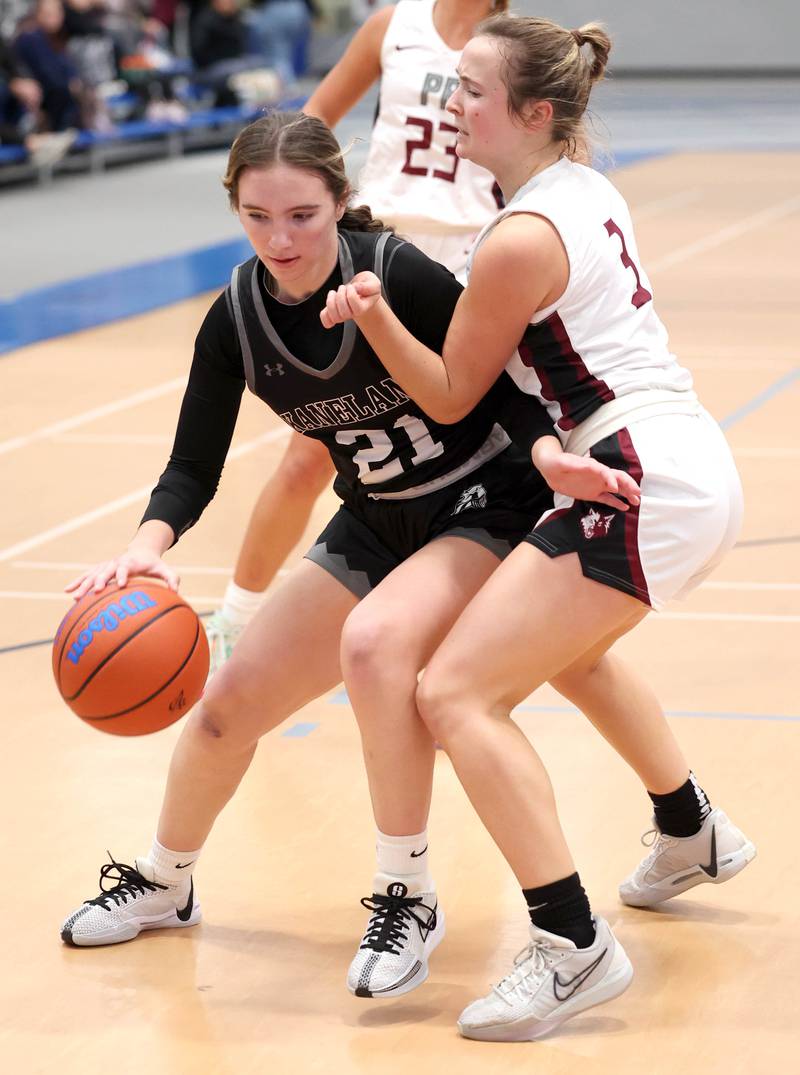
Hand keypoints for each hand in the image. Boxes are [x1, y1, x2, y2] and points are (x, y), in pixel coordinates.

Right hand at [65, 548, 179, 600]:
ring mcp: (106, 566)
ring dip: (83, 585)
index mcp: (130, 563)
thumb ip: (172, 579)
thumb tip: (177, 592)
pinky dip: (77, 582)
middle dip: (99, 580)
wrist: (141, 551)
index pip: (125, 568)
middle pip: (105, 571)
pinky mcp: (100, 569)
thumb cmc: (154, 564)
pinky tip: (67, 591)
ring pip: (92, 574)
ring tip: (74, 596)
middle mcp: (115, 563)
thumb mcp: (165, 569)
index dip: (122, 575)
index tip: (121, 584)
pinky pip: (86, 576)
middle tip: (94, 591)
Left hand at [320, 271, 381, 327]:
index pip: (357, 308)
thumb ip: (370, 286)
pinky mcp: (333, 312)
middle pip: (345, 313)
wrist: (360, 289)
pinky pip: (325, 319)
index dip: (352, 294)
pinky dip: (324, 312)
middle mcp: (353, 314)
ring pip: (334, 317)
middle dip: (341, 296)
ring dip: (331, 301)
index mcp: (363, 308)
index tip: (353, 286)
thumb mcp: (373, 282)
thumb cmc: (367, 286)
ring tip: (334, 292)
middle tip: (344, 288)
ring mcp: (342, 315)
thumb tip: (357, 288)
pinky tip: (330, 300)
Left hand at [535, 447, 640, 510]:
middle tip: (637, 493)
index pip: (606, 472)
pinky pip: (607, 499)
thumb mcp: (564, 462)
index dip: (611, 479)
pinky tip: (625, 507)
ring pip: (616, 490)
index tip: (615, 489)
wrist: (551, 469)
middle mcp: (598, 476)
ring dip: (627, 494)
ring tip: (637, 501)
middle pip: (618, 479)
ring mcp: (597, 485)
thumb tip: (591, 465)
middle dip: (628, 486)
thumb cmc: (557, 462)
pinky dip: (616, 503)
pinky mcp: (593, 494)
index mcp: (593, 467)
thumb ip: (576, 464)